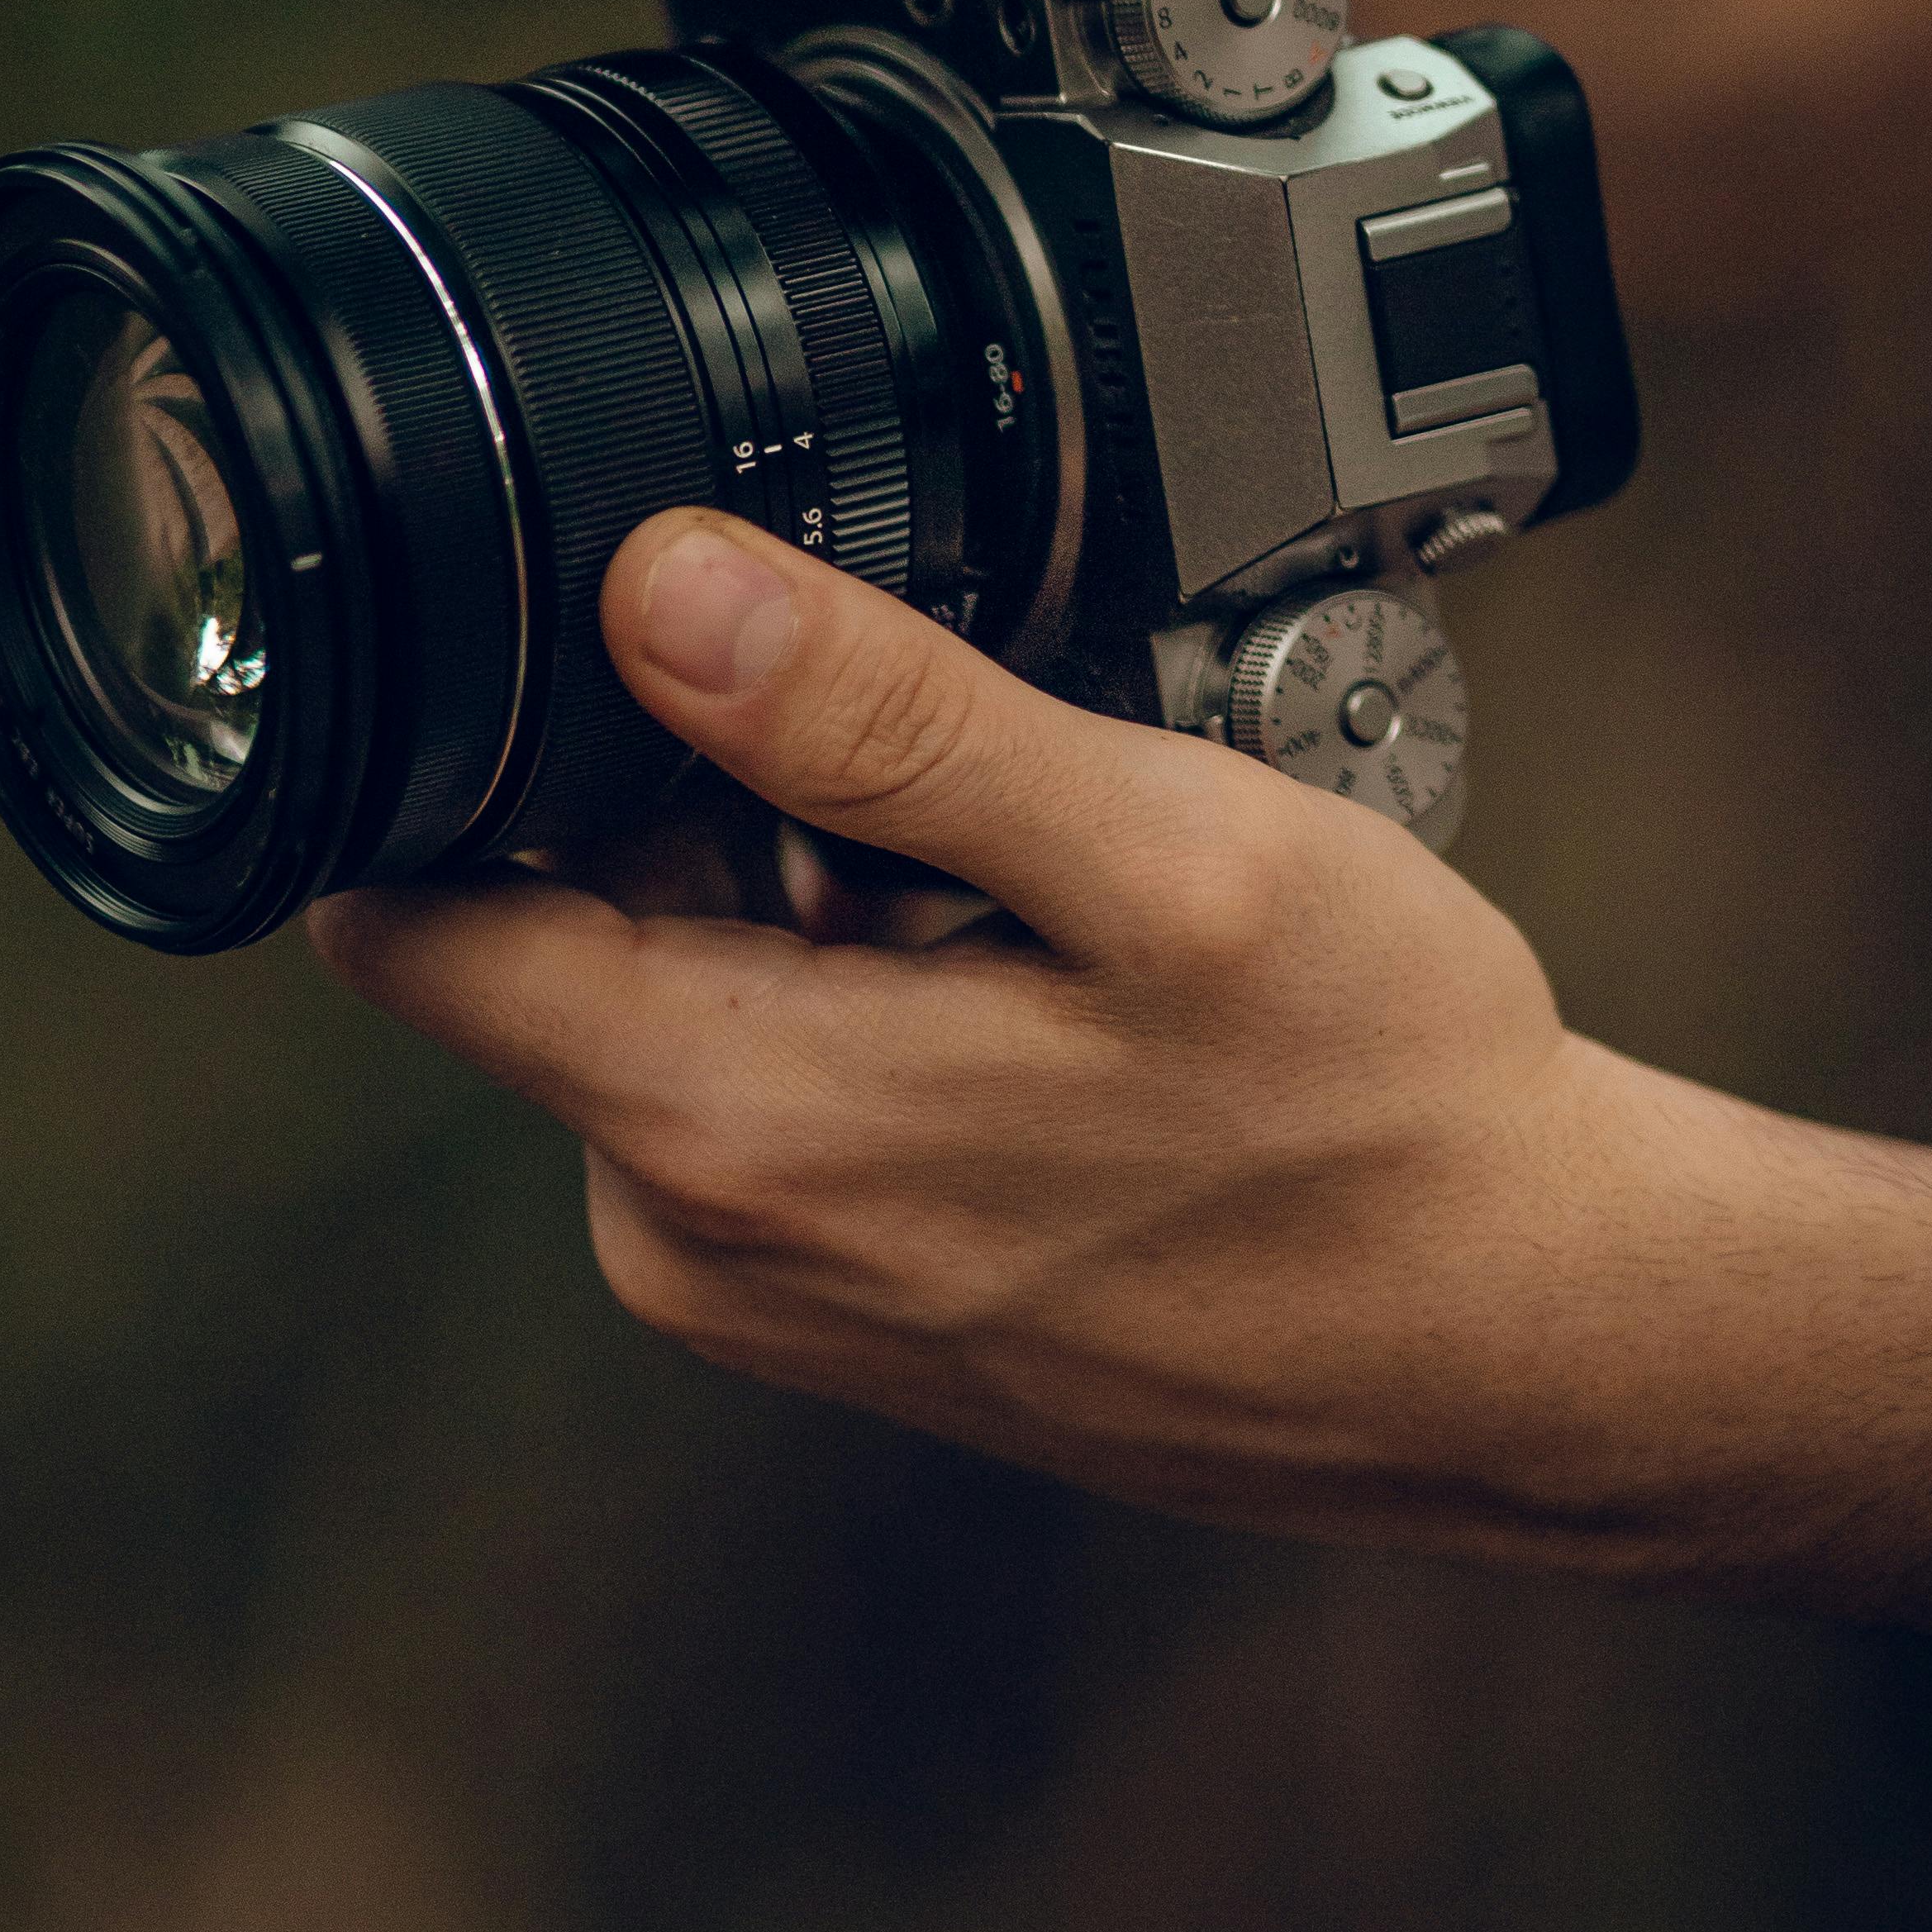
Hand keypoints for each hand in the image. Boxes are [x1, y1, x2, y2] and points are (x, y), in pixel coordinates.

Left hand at [309, 510, 1665, 1549]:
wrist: (1525, 1341)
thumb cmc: (1379, 1118)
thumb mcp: (1159, 858)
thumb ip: (885, 718)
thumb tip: (651, 590)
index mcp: (725, 1124)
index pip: (405, 926)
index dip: (464, 758)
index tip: (614, 665)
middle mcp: (696, 1237)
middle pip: (557, 936)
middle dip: (710, 818)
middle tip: (964, 810)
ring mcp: (769, 1286)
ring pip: (678, 1004)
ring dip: (815, 909)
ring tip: (1041, 919)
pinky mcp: (844, 1302)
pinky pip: (774, 1094)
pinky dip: (880, 1007)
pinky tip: (1058, 1009)